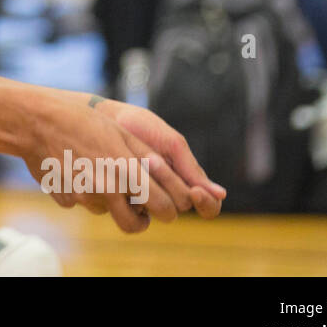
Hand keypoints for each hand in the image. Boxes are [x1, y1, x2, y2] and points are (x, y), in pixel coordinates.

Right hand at [24, 95, 187, 232]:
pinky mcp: (65, 198)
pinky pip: (81, 203)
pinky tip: (76, 171)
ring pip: (105, 212)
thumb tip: (166, 179)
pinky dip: (83, 193)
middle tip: (140, 211)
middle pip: (133, 225)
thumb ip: (145, 158)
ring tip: (99, 174)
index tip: (165, 208)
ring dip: (108, 202)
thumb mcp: (121, 133)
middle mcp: (106, 188)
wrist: (37, 123)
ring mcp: (83, 196)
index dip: (168, 210)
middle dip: (140, 221)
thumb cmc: (83, 122)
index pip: (162, 206)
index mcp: (126, 170)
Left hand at [93, 98, 225, 218]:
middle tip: (155, 163)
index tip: (196, 192)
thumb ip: (191, 168)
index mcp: (184, 180)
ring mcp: (144, 196)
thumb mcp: (171, 143)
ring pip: (157, 209)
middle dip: (172, 186)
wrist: (105, 118)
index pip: (207, 207)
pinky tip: (124, 170)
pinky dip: (130, 189)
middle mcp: (166, 192)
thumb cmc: (141, 127)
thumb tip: (221, 195)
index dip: (206, 204)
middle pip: (181, 207)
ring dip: (151, 185)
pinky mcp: (121, 197)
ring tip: (140, 159)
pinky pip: (130, 207)